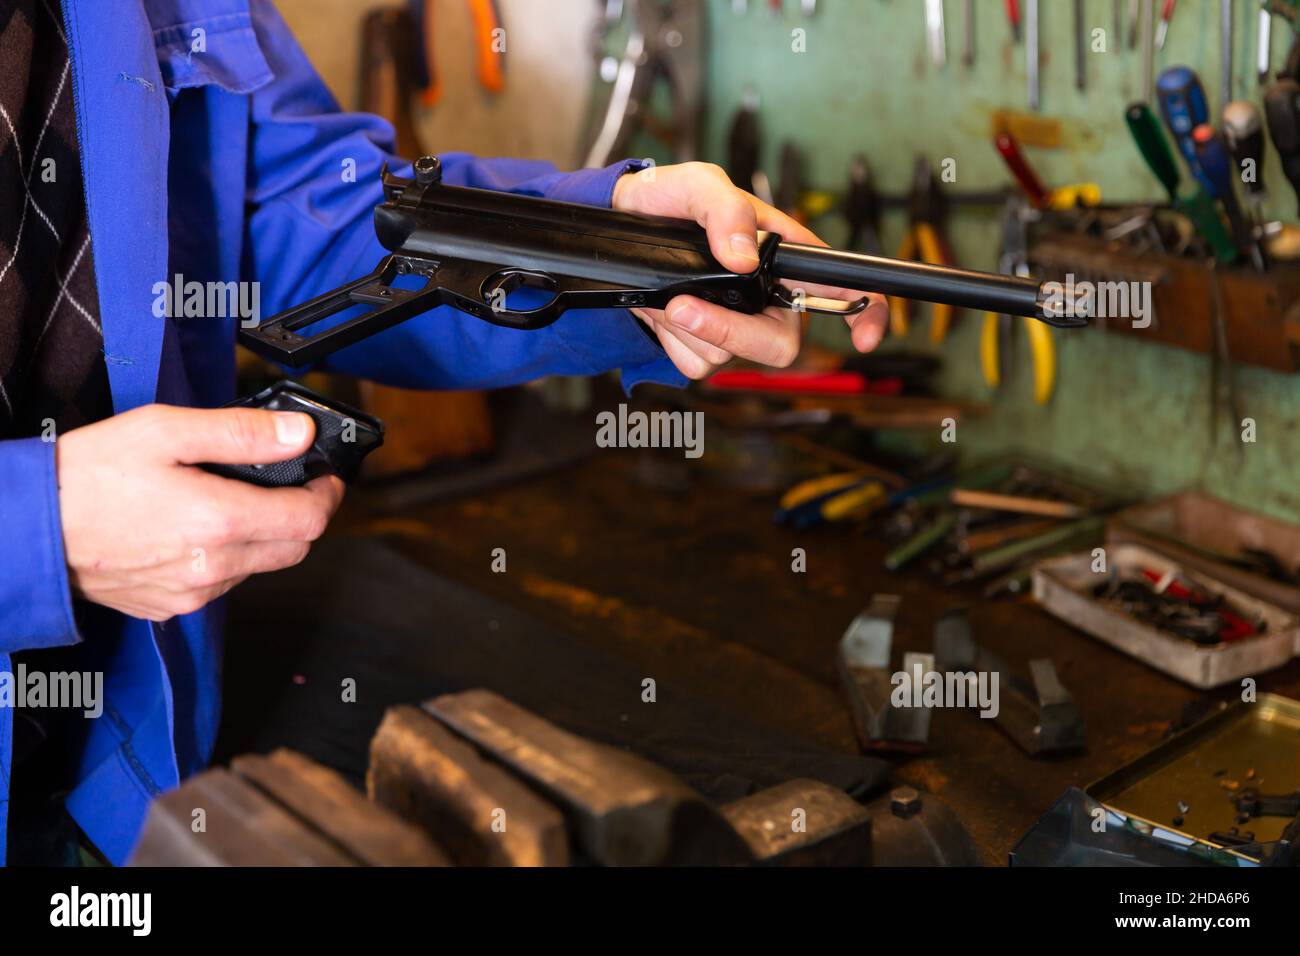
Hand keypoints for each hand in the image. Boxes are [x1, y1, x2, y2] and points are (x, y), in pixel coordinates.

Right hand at [56, 405, 344, 621]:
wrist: (27, 529)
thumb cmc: (87, 476)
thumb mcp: (165, 431)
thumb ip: (241, 433)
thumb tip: (298, 433)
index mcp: (219, 521)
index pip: (309, 520)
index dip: (326, 494)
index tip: (324, 475)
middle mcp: (213, 566)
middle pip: (294, 548)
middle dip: (300, 515)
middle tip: (287, 483)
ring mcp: (192, 593)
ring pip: (259, 566)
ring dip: (262, 536)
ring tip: (230, 500)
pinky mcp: (171, 606)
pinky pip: (222, 583)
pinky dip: (226, 556)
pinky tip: (196, 528)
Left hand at [611, 161, 889, 379]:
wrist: (620, 223)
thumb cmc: (668, 200)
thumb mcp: (696, 184)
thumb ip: (726, 211)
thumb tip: (743, 258)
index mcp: (783, 255)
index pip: (841, 286)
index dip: (864, 312)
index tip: (865, 337)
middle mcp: (767, 296)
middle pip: (780, 343)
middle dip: (729, 331)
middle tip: (682, 306)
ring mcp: (737, 325)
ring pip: (728, 355)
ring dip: (689, 327)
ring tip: (666, 293)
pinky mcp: (704, 346)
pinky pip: (696, 364)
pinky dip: (673, 340)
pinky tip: (663, 311)